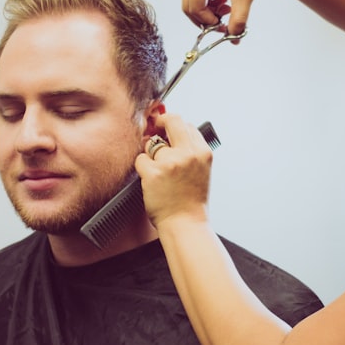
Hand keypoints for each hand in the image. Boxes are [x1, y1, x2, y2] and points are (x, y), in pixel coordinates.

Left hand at [135, 113, 213, 227]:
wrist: (185, 223)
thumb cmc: (190, 200)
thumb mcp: (201, 170)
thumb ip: (190, 150)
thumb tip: (170, 132)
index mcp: (203, 152)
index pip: (187, 125)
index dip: (174, 126)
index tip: (166, 130)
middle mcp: (188, 154)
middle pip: (171, 121)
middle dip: (160, 122)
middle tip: (154, 128)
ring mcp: (171, 162)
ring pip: (152, 144)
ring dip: (151, 155)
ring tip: (160, 172)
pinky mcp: (153, 172)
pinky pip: (140, 159)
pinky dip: (142, 168)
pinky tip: (152, 180)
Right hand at [182, 0, 273, 37]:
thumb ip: (238, 20)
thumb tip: (234, 38)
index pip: (195, 8)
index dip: (208, 22)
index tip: (223, 28)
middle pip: (189, 6)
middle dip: (205, 18)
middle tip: (222, 23)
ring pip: (192, 1)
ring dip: (207, 11)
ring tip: (226, 9)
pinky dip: (207, 2)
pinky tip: (223, 1)